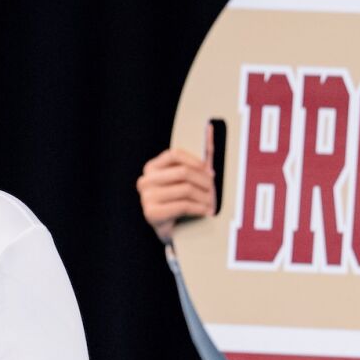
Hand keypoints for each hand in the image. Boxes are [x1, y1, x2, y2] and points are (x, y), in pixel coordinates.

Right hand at [136, 126, 215, 243]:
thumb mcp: (191, 177)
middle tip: (214, 191)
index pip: (174, 154)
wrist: (175, 233)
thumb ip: (200, 153)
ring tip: (211, 204)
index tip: (210, 173)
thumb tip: (211, 127)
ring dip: (204, 197)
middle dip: (204, 182)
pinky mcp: (152, 213)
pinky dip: (199, 208)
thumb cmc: (184, 201)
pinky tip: (205, 212)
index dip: (196, 162)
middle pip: (183, 172)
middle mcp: (145, 181)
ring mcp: (146, 197)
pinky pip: (183, 205)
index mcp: (151, 168)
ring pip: (185, 189)